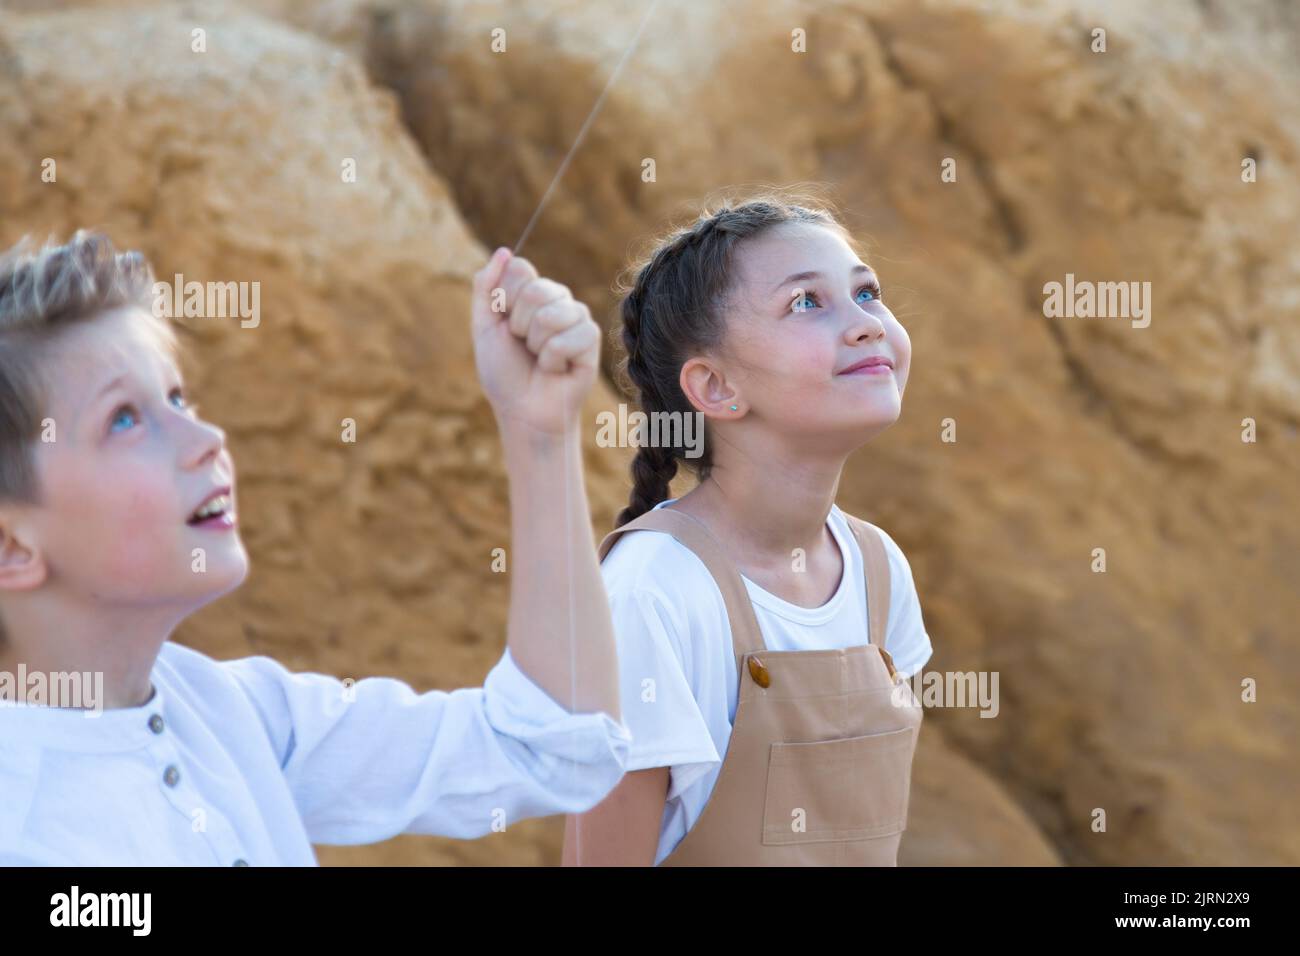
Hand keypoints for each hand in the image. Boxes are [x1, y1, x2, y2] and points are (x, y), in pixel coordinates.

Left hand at [471, 248, 601, 435]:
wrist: (524, 411)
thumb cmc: (504, 373)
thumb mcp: (484, 327)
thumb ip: (486, 287)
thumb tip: (504, 251)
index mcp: (531, 292)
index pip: (520, 268)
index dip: (505, 300)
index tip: (505, 325)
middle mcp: (557, 300)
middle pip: (535, 290)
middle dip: (520, 326)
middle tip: (524, 346)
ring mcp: (576, 317)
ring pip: (551, 314)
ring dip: (537, 345)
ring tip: (541, 359)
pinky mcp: (591, 338)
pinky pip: (567, 337)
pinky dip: (553, 359)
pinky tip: (557, 369)